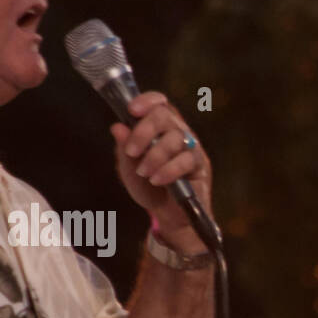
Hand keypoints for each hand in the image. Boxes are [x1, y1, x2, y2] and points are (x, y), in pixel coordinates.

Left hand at [109, 92, 212, 248]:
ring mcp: (192, 148)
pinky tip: (157, 180)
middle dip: (143, 131)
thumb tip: (117, 127)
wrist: (168, 217)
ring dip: (154, 155)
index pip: (159, 102)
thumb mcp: (129, 169)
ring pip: (175, 138)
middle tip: (132, 152)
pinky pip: (186, 160)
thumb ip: (124, 148)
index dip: (147, 101)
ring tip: (144, 173)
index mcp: (162, 128)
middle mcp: (179, 132)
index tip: (131, 110)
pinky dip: (168, 170)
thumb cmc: (149, 189)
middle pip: (165, 116)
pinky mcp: (200, 166)